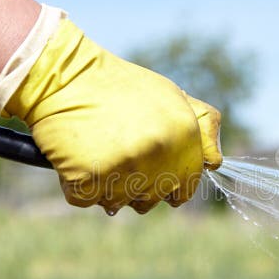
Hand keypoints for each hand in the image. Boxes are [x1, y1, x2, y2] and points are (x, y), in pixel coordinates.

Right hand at [4, 19, 221, 213]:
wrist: (63, 75)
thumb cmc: (118, 87)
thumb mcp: (170, 96)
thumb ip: (201, 128)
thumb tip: (215, 163)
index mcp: (182, 134)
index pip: (186, 185)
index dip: (171, 185)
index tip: (154, 174)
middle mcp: (158, 153)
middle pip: (151, 199)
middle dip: (135, 186)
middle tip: (117, 155)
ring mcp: (123, 167)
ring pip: (119, 203)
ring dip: (106, 187)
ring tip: (97, 153)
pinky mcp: (87, 178)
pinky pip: (87, 199)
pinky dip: (79, 186)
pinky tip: (77, 157)